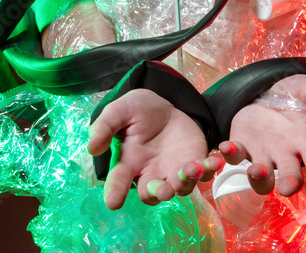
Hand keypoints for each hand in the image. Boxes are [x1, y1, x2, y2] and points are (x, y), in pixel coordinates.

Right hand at [88, 89, 223, 208]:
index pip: (119, 182)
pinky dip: (208, 170)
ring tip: (190, 168)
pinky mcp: (194, 160)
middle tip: (163, 190)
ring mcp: (173, 170)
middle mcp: (150, 173)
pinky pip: (202, 173)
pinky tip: (213, 162)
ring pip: (179, 187)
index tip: (113, 202)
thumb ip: (105, 127)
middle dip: (158, 193)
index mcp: (128, 163)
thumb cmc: (138, 111)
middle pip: (152, 193)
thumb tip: (92, 147)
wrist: (164, 103)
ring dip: (184, 182)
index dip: (115, 193)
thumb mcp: (119, 111)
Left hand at [219, 75, 305, 197]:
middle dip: (289, 184)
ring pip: (261, 177)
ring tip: (255, 170)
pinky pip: (235, 155)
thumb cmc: (295, 94)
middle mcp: (286, 153)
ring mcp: (263, 153)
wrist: (268, 91)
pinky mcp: (242, 145)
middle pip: (290, 177)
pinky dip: (230, 153)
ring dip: (258, 178)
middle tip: (287, 188)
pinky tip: (227, 146)